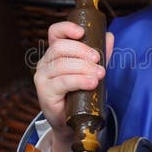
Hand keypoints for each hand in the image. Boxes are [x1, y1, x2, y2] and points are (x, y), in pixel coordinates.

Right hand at [33, 22, 113, 151]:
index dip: (66, 28)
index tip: (81, 32)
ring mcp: (42, 78)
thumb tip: (109, 37)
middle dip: (81, 51)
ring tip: (99, 75)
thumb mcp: (91, 71)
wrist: (71, 123)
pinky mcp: (45, 93)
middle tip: (98, 60)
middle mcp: (45, 63)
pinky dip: (79, 80)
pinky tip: (91, 83)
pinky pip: (63, 82)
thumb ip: (100, 54)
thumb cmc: (80, 95)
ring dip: (84, 68)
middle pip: (59, 47)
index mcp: (55, 53)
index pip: (54, 33)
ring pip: (62, 65)